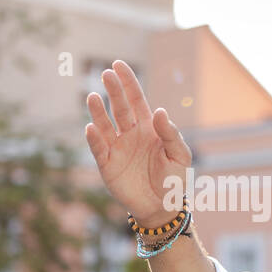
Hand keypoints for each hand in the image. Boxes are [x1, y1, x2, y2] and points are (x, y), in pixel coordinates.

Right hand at [84, 60, 192, 225]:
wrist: (162, 207)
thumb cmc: (174, 180)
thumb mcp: (180, 156)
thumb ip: (171, 134)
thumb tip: (159, 111)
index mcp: (148, 127)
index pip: (136, 99)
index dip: (127, 82)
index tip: (118, 65)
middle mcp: (129, 133)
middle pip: (119, 107)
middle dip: (113, 90)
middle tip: (106, 74)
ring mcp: (117, 148)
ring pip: (105, 125)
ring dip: (98, 111)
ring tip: (92, 97)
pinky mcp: (107, 165)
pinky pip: (98, 149)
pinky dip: (94, 139)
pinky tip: (91, 127)